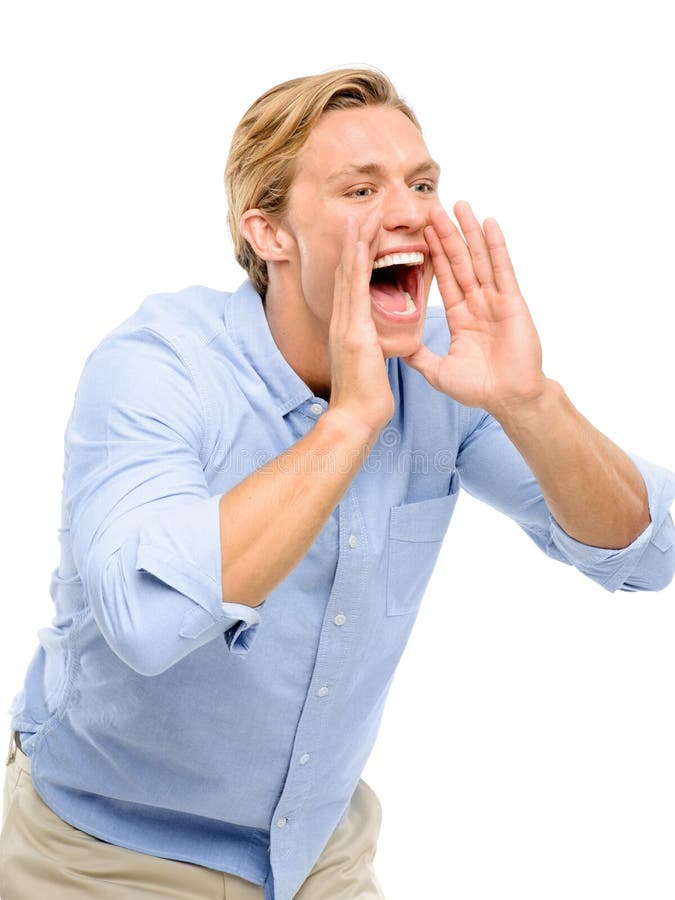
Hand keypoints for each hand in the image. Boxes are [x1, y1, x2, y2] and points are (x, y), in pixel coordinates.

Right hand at [327, 216, 394, 441]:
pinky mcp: (353, 332)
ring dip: (356, 243)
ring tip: (363, 215)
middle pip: (347, 272)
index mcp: (349, 327)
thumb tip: (375, 341)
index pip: (353, 285)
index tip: (365, 235)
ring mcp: (345, 324)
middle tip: (362, 211)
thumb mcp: (368, 363)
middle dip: (355, 242)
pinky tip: (362, 243)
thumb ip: (369, 347)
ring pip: (349, 274)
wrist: (355, 418)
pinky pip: (356, 290)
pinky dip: (357, 263)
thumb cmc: (365, 396)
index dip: (357, 258)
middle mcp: (343, 321)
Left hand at [402, 202, 547, 416]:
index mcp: (461, 317)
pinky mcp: (512, 302)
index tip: (421, 233)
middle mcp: (478, 304)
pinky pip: (502, 269)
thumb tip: (396, 348)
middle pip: (460, 262)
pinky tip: (489, 224)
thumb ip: (419, 356)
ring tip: (460, 205)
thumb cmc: (479, 389)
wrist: (508, 398)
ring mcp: (496, 300)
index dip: (433, 255)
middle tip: (434, 208)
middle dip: (447, 235)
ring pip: (479, 259)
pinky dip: (496, 246)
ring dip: (469, 232)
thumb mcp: (439, 371)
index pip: (444, 279)